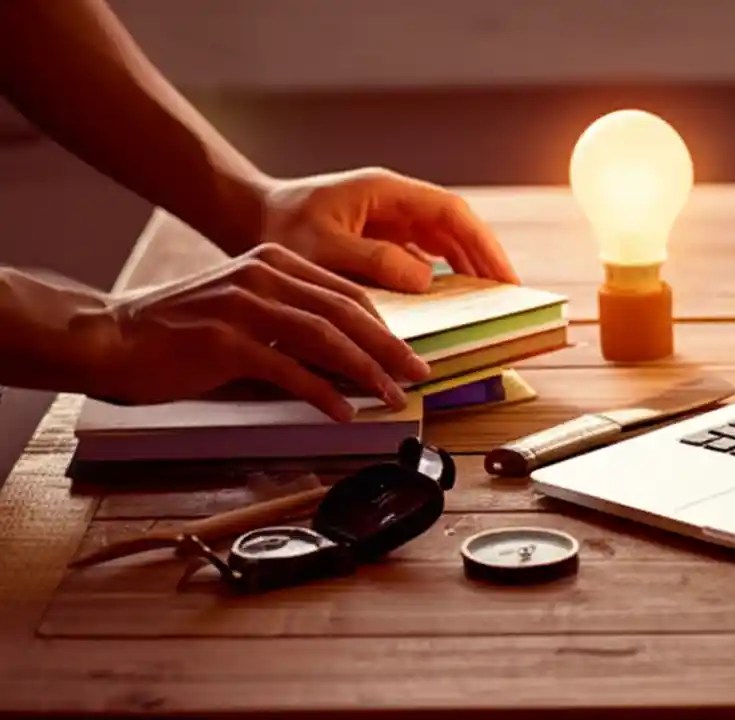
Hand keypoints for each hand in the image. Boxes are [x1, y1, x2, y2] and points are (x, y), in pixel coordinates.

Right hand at [86, 244, 431, 420]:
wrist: (112, 337)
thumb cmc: (178, 330)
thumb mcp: (242, 305)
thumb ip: (289, 318)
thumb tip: (343, 353)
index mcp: (273, 261)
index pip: (345, 292)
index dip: (384, 325)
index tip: (408, 353)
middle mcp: (262, 275)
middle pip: (344, 313)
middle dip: (388, 348)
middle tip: (418, 374)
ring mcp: (243, 306)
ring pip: (324, 339)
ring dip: (365, 371)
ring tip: (390, 396)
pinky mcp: (224, 342)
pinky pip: (287, 369)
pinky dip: (321, 392)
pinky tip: (343, 411)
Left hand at [257, 167, 519, 292]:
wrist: (244, 218)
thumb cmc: (277, 229)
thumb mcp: (324, 248)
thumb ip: (376, 261)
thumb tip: (427, 278)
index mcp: (385, 192)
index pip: (452, 213)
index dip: (484, 244)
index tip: (504, 277)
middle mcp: (393, 201)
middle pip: (454, 227)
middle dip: (483, 259)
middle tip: (509, 296)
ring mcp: (387, 219)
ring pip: (441, 242)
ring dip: (464, 269)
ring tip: (486, 301)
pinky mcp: (377, 237)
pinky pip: (419, 255)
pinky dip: (438, 276)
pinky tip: (446, 302)